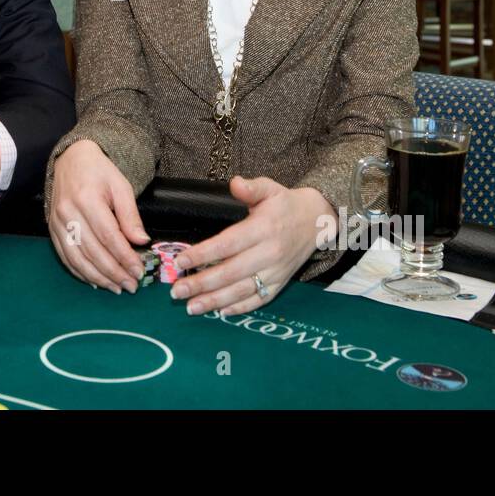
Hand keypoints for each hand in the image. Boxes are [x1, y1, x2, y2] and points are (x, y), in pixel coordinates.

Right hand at [48, 139, 149, 293]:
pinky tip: (95, 281)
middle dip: (114, 273)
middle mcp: (68, 212)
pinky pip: (66, 257)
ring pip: (77, 259)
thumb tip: (141, 241)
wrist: (70, 160)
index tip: (139, 271)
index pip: (109, 236)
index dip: (124, 257)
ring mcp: (57, 222)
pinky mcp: (52, 229)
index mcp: (87, 198)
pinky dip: (81, 273)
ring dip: (98, 278)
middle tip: (131, 286)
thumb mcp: (121, 186)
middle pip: (93, 251)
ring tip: (116, 288)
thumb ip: (130, 215)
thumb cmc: (99, 172)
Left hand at [170, 176, 336, 315]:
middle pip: (230, 272)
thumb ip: (251, 187)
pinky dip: (239, 308)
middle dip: (201, 283)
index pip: (228, 244)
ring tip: (191, 306)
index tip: (180, 261)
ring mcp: (275, 272)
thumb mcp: (270, 188)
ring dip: (214, 301)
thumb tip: (235, 184)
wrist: (317, 222)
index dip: (203, 254)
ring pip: (241, 291)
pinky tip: (220, 312)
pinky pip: (258, 300)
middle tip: (176, 291)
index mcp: (263, 229)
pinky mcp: (280, 284)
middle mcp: (269, 254)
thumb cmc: (286, 205)